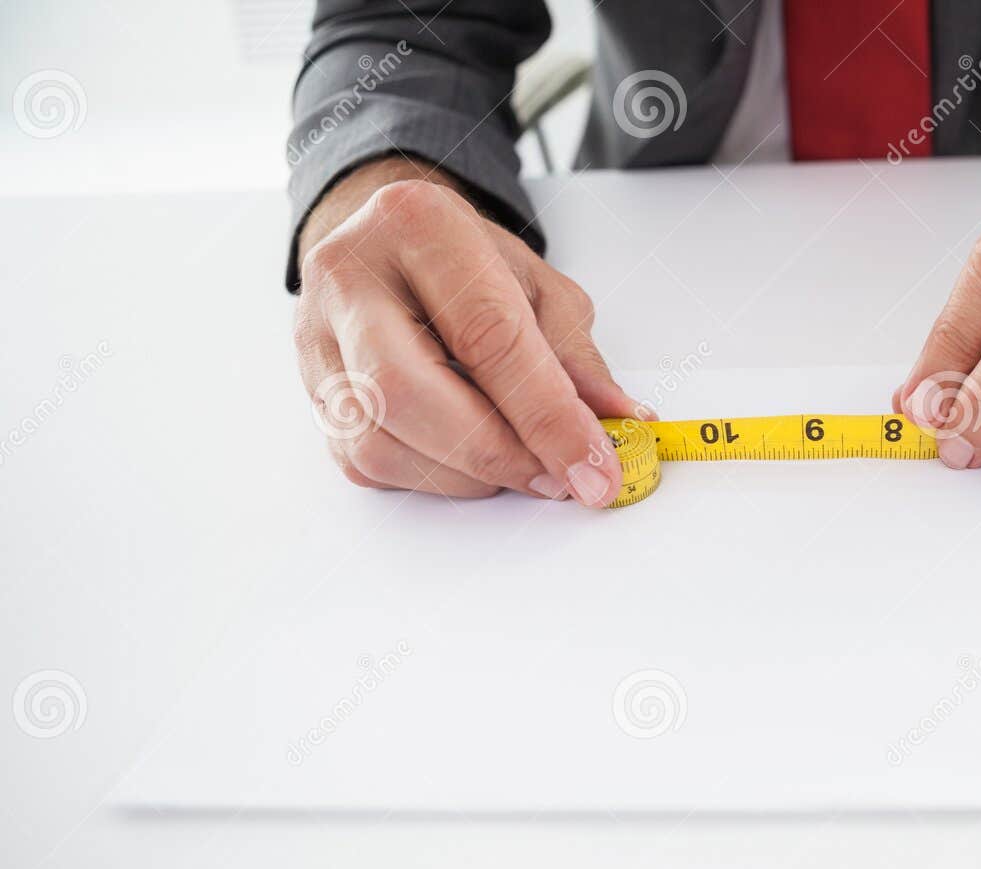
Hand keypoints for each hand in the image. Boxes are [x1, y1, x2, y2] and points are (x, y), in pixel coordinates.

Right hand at [294, 156, 649, 504]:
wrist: (384, 243)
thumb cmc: (463, 262)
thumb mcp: (536, 285)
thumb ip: (575, 357)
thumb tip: (620, 421)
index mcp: (418, 225)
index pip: (487, 335)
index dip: (548, 415)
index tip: (596, 467)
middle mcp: (349, 277)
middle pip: (408, 391)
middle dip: (496, 453)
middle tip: (556, 479)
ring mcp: (316, 337)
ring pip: (378, 441)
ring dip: (464, 475)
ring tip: (519, 466)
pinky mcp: (308, 392)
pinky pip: (364, 463)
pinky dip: (430, 478)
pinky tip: (470, 461)